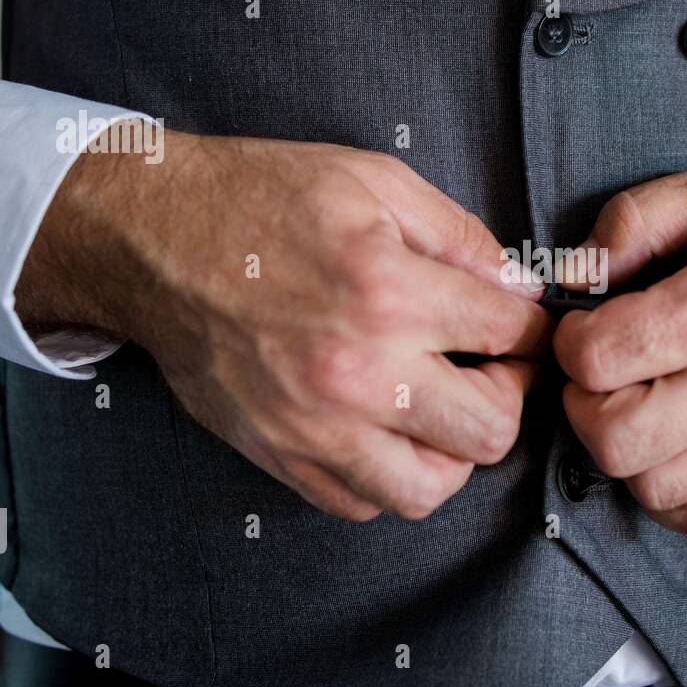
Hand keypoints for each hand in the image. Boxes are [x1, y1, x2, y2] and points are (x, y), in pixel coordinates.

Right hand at [17, 126, 551, 519]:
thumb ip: (459, 234)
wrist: (152, 241)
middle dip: (509, 395)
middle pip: (490, 429)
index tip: (526, 327)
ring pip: (430, 488)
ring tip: (443, 411)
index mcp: (390, 291)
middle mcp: (359, 371)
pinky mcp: (280, 454)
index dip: (534, 328)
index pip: (510, 334)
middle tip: (493, 369)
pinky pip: (361, 504)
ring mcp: (316, 425)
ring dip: (453, 452)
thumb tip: (519, 284)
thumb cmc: (260, 200)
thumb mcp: (373, 181)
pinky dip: (389, 478)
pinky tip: (389, 434)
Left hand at [553, 165, 686, 543]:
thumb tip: (574, 273)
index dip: (568, 341)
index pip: (595, 359)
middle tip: (599, 375)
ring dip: (625, 450)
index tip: (584, 327)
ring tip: (638, 406)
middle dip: (582, 406)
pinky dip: (673, 499)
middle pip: (613, 440)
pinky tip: (672, 453)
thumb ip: (634, 220)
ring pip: (652, 487)